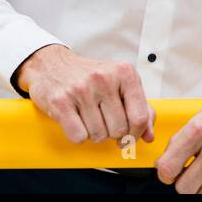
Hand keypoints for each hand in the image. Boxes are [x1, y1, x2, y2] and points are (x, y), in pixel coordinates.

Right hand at [16, 44, 155, 147]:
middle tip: (102, 120)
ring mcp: (82, 89)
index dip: (136, 134)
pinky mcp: (61, 101)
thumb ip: (140, 108)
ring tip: (88, 116)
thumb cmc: (89, 76)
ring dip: (94, 133)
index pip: (140, 117)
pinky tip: (76, 120)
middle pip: (119, 130)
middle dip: (112, 132)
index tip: (129, 135)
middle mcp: (104, 78)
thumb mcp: (120, 84)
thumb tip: (149, 136)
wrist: (52, 65)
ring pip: (99, 135)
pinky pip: (79, 136)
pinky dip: (78, 135)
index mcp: (124, 72)